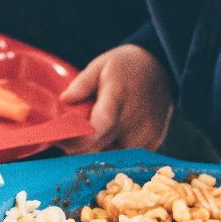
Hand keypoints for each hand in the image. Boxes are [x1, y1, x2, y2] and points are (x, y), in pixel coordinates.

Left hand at [55, 44, 171, 154]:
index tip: (59, 138)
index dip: (76, 139)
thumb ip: (81, 84)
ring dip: (97, 151)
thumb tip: (64, 101)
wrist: (161, 66)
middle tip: (65, 139)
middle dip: (78, 146)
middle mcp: (134, 119)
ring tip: (87, 138)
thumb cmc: (126, 66)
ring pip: (113, 155)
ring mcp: (147, 133)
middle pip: (100, 147)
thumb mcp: (100, 65)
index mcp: (117, 97)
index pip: (96, 128)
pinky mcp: (155, 141)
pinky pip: (128, 156)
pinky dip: (115, 152)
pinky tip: (108, 139)